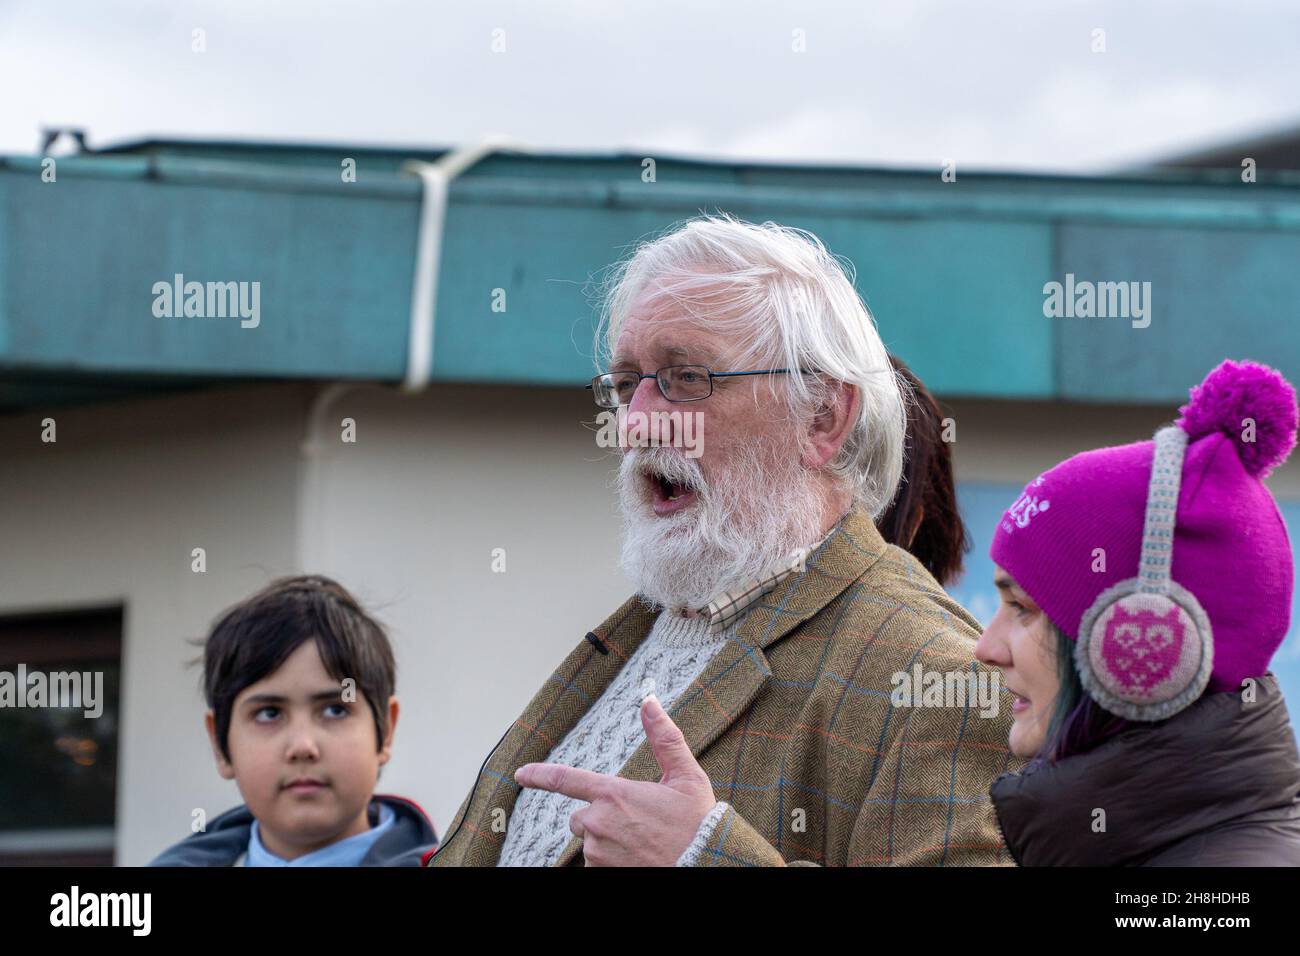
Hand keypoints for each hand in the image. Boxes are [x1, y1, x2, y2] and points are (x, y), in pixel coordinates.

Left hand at [513, 694, 717, 865]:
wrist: (706, 865)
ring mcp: (598, 853)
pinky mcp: (602, 874)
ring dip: (608, 842)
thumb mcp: (686, 776)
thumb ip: (663, 738)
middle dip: (599, 818)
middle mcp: (599, 823)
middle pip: (580, 818)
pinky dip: (612, 861)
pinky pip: (598, 865)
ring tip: (642, 844)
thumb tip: (650, 702)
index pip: (565, 779)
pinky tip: (636, 859)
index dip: (538, 775)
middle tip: (636, 823)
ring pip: (591, 843)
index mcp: (614, 793)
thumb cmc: (698, 824)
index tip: (520, 774)